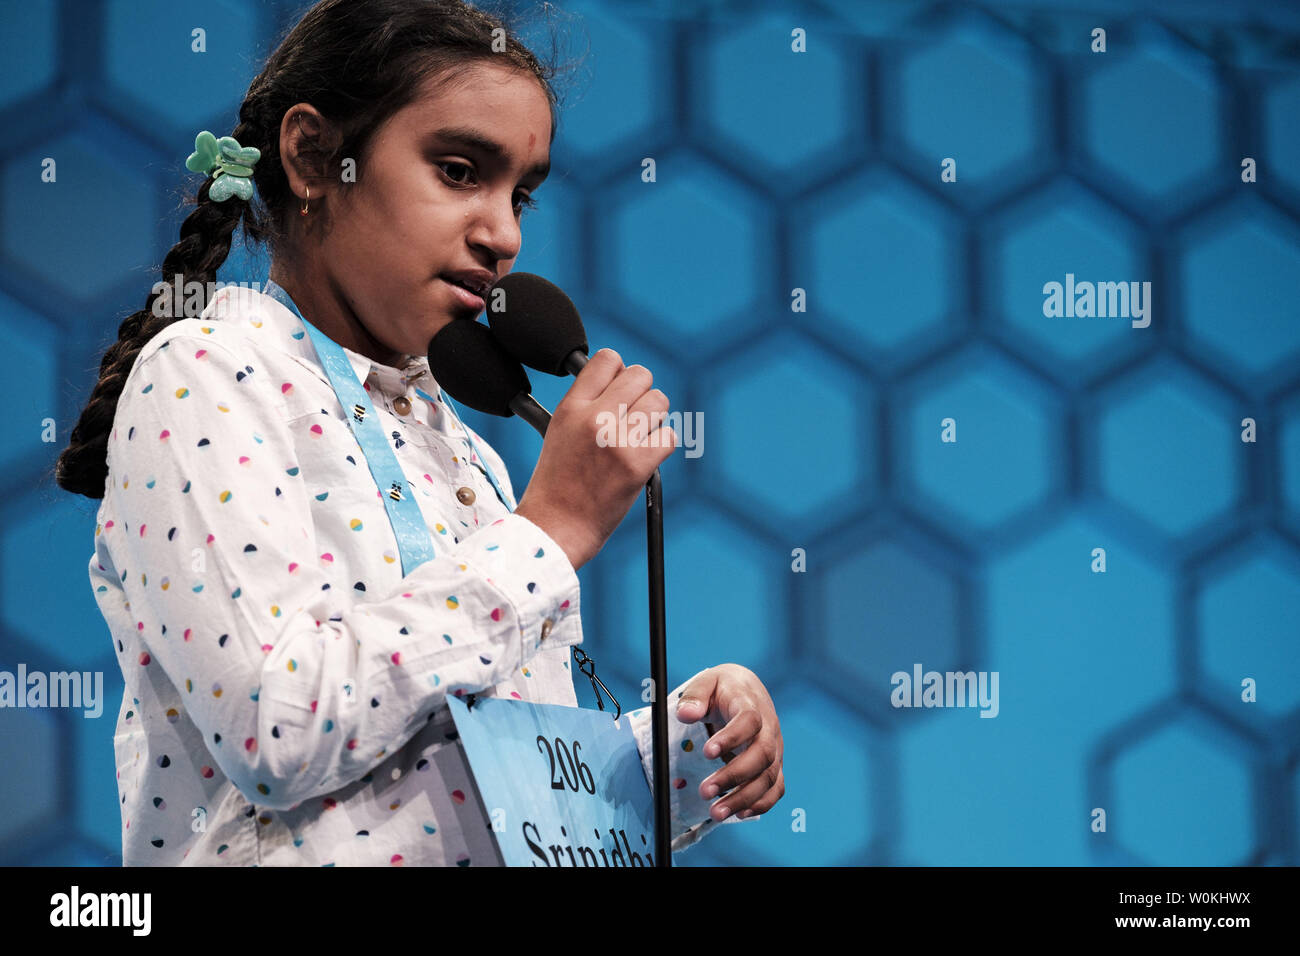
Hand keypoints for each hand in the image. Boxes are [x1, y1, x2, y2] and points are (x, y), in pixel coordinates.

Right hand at [515, 348, 675, 571]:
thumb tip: (621, 384)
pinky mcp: (637, 465)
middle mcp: (594, 418)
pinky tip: (645, 460)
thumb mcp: (559, 433)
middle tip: (633, 418)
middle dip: (642, 394)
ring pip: (659, 402)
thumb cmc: (556, 487)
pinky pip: (669, 437)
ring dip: (655, 420)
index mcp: (571, 408)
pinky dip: (661, 447)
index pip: (607, 359)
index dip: (620, 372)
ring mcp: (617, 440)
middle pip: (640, 375)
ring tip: (638, 440)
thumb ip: (587, 406)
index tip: (619, 391)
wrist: (554, 529)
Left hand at [676, 664, 783, 821]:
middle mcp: (768, 728)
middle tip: (704, 791)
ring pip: (769, 776)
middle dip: (734, 776)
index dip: (731, 737)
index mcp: (751, 704)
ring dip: (744, 797)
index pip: (749, 720)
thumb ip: (695, 696)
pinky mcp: (774, 764)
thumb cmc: (722, 688)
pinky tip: (739, 814)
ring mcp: (775, 748)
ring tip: (716, 812)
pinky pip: (775, 788)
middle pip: (762, 754)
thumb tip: (686, 714)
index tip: (707, 752)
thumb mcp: (706, 682)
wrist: (747, 689)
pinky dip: (761, 804)